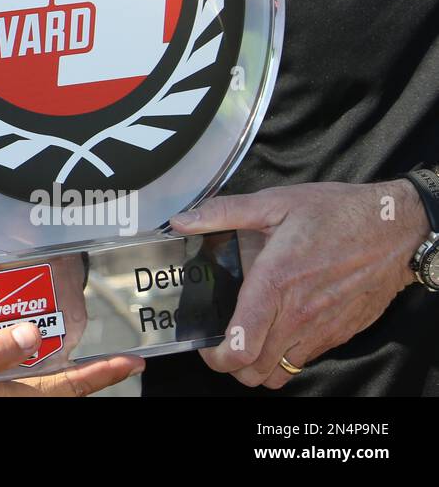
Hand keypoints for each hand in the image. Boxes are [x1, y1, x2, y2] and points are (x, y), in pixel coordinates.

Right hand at [0, 227, 140, 396]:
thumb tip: (33, 333)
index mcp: (13, 397)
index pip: (69, 386)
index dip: (103, 374)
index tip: (135, 361)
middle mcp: (15, 401)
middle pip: (65, 390)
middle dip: (95, 375)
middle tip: (123, 359)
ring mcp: (2, 399)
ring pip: (48, 388)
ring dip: (71, 375)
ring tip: (89, 355)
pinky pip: (27, 386)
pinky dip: (43, 373)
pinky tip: (41, 356)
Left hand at [170, 180, 428, 388]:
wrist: (394, 228)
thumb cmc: (335, 213)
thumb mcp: (274, 202)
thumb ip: (223, 212)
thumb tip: (181, 220)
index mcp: (276, 284)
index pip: (241, 345)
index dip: (215, 355)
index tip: (204, 342)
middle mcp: (299, 315)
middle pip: (254, 370)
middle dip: (230, 363)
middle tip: (220, 341)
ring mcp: (322, 329)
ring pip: (279, 374)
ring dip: (257, 365)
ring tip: (246, 340)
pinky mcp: (339, 333)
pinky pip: (304, 362)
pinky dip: (284, 358)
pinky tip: (277, 331)